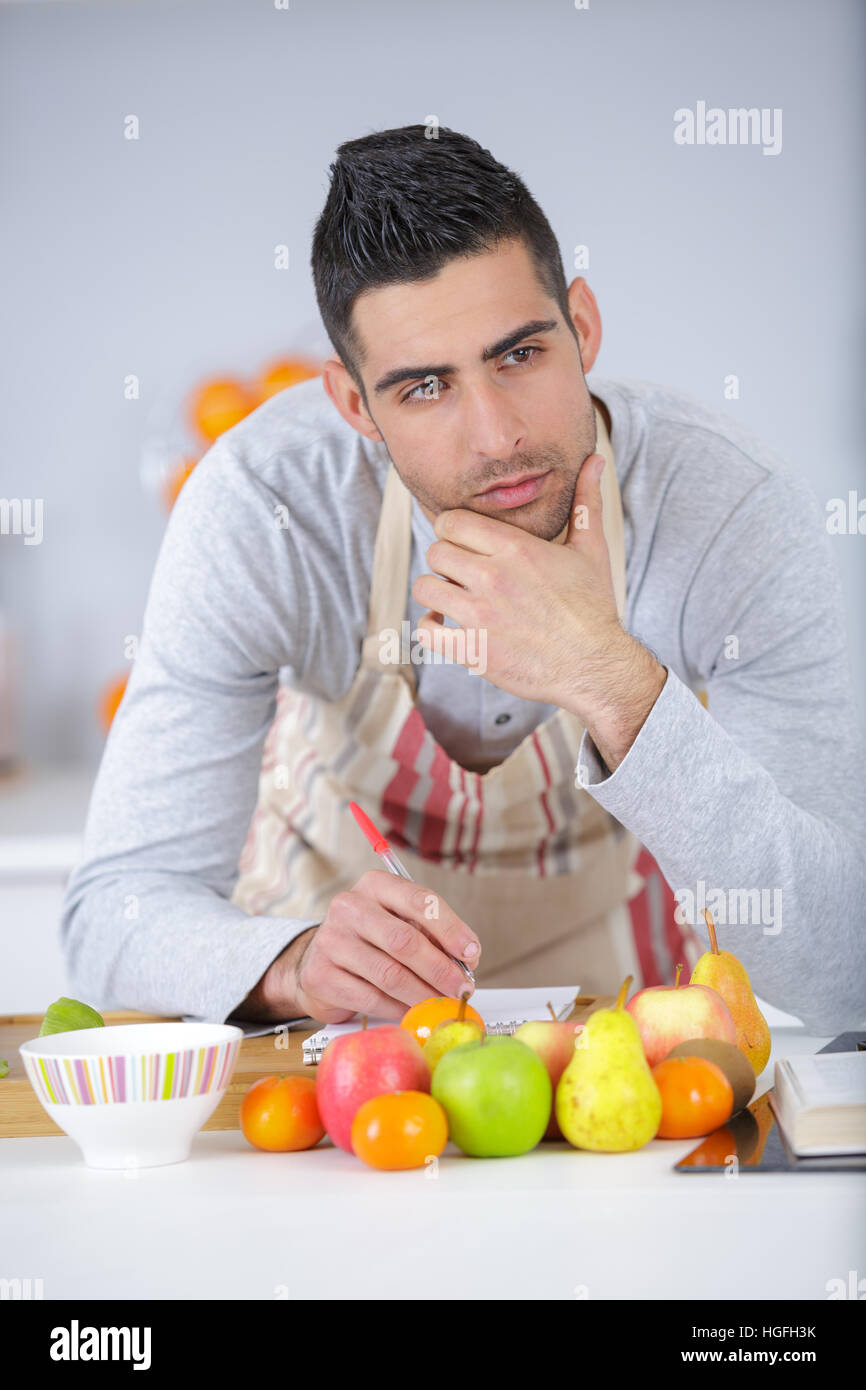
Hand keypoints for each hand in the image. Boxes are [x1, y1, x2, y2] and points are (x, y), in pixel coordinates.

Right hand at [248, 871, 480, 1022]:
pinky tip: (412, 1011)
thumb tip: (466, 959)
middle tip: (462, 988)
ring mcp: (331, 941)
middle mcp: (349, 907)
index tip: (472, 952)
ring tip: (441, 1003)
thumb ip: (430, 935)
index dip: (451, 928)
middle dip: (440, 968)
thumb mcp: (399, 924)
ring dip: (423, 993)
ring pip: (390, 974)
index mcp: (375, 886)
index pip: (419, 900)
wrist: (317, 964)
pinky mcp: (321, 976)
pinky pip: (371, 998)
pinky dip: (398, 1008)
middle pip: (405, 940)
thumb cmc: (369, 941)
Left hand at [412, 453, 665, 769]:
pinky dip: (430, 626)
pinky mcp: (473, 650)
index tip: (463, 541)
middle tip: (461, 571)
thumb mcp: (591, 549)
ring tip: (452, 595)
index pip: (452, 521)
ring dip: (435, 590)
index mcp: (516, 549)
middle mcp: (493, 578)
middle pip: (436, 551)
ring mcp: (480, 616)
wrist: (595, 665)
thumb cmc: (593, 608)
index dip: (453, 529)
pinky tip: (445, 624)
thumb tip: (595, 460)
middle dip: (446, 559)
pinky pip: (425, 630)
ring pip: (425, 587)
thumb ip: (586, 501)